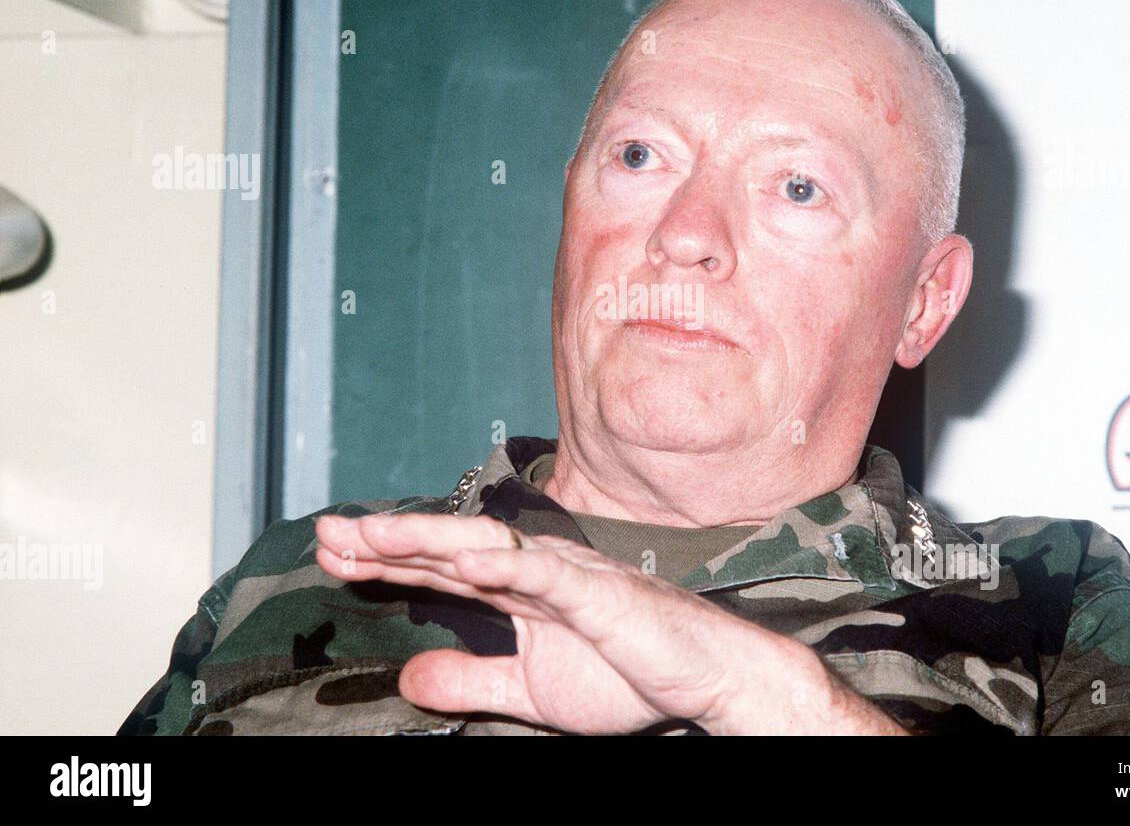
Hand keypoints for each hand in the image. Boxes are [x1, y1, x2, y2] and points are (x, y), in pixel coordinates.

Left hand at [314, 512, 907, 734]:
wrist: (706, 681)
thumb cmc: (630, 676)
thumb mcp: (530, 693)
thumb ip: (473, 680)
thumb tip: (409, 678)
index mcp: (519, 595)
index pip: (439, 572)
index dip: (386, 564)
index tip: (332, 558)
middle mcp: (534, 573)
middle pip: (447, 549)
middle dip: (387, 541)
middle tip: (326, 534)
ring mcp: (565, 576)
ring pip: (485, 547)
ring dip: (427, 539)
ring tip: (373, 534)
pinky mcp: (598, 592)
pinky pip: (544, 573)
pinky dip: (503, 560)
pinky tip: (461, 553)